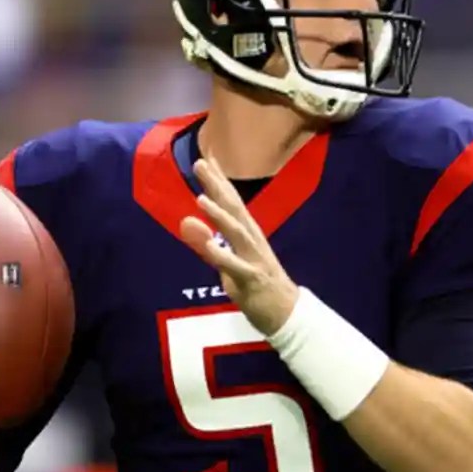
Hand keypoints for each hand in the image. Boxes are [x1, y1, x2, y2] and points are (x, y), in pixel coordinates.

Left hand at [179, 158, 299, 336]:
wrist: (287, 314)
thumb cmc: (256, 286)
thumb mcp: (227, 264)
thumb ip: (206, 244)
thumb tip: (185, 221)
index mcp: (248, 235)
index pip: (232, 203)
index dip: (219, 180)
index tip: (207, 157)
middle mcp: (253, 241)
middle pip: (234, 209)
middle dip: (218, 186)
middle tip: (200, 163)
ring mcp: (254, 259)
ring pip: (236, 233)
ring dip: (219, 216)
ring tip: (201, 198)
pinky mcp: (252, 280)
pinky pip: (236, 267)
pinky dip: (222, 255)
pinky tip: (210, 245)